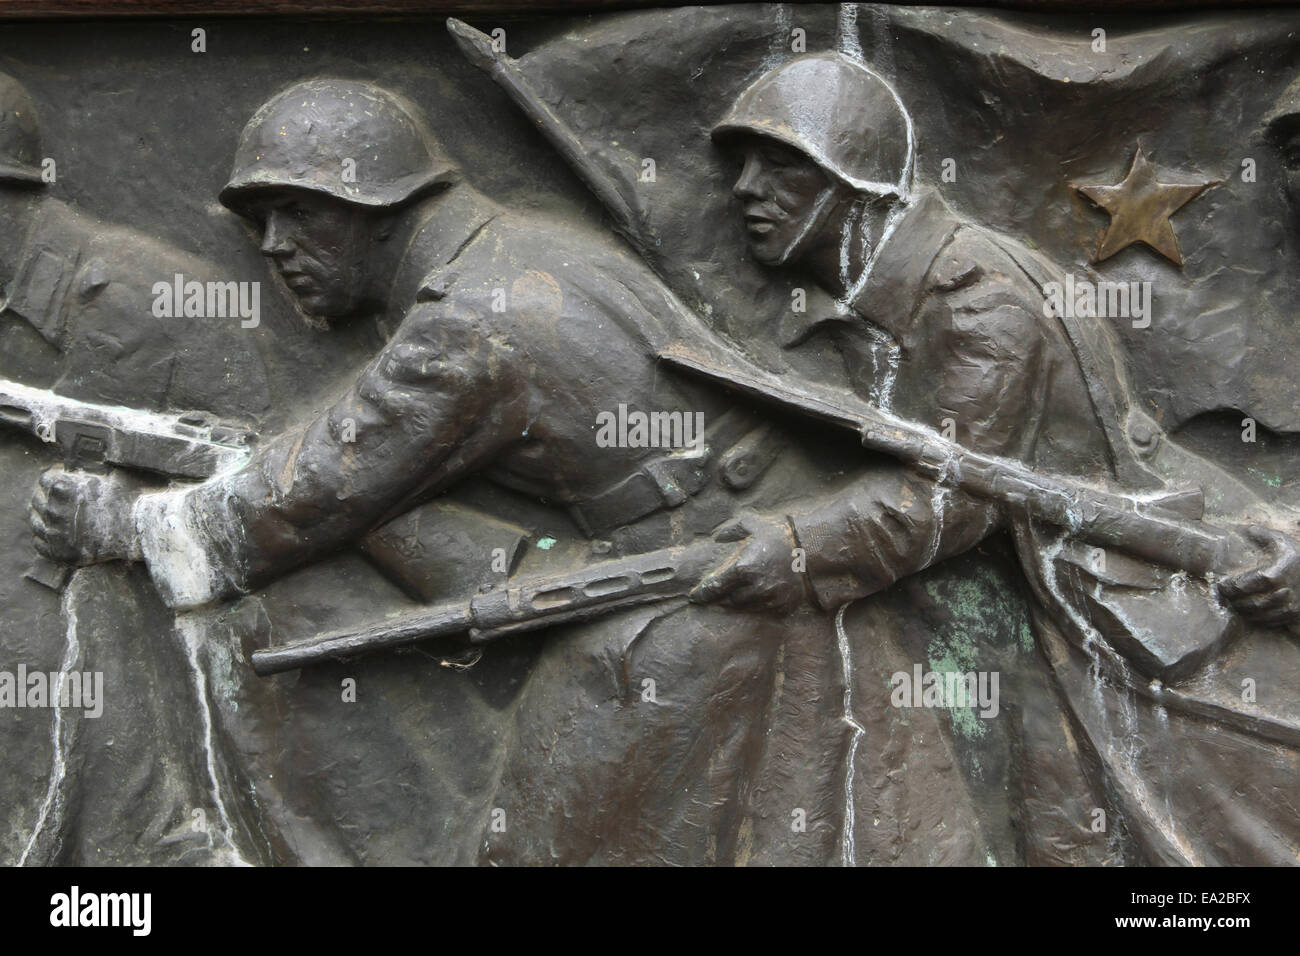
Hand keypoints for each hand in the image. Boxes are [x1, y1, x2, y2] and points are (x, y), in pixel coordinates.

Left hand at [30, 468, 140, 566]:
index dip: (54, 478)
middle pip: (36, 500)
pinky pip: (40, 544)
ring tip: (56, 517)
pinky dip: (45, 538)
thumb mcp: (110, 477)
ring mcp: (55, 533)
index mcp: (62, 489)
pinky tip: (56, 533)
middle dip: (46, 498)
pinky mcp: (60, 552)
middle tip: (59, 500)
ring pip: (35, 523)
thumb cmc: (127, 502)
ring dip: (43, 518)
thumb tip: (82, 465)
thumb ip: (89, 472)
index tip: (61, 482)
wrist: (138, 532)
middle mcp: (53, 510)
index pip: (45, 480)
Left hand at [690, 510, 806, 612]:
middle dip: (724, 596)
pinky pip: (765, 610)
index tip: (695, 597)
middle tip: (722, 591)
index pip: (715, 587)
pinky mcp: (784, 606)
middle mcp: (755, 587)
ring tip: (741, 592)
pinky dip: (761, 604)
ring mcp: (770, 599)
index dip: (702, 594)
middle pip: (730, 600)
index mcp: (742, 568)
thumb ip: (729, 530)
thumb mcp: (751, 524)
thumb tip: (716, 537)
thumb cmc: (779, 534)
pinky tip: (762, 593)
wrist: (812, 547)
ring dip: (742, 600)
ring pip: (747, 606)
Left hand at [1219, 525, 1299, 630]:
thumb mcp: (1282, 541)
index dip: (1227, 587)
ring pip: (1257, 614)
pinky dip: (1257, 618)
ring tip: (1235, 604)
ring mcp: (1288, 605)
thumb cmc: (1299, 555)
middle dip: (1233, 601)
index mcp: (1273, 574)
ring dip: (1243, 611)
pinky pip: (1270, 621)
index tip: (1220, 585)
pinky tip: (1251, 612)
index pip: (1240, 586)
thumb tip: (1246, 528)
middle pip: (1247, 602)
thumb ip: (1262, 534)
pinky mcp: (1294, 614)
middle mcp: (1280, 592)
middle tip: (1224, 597)